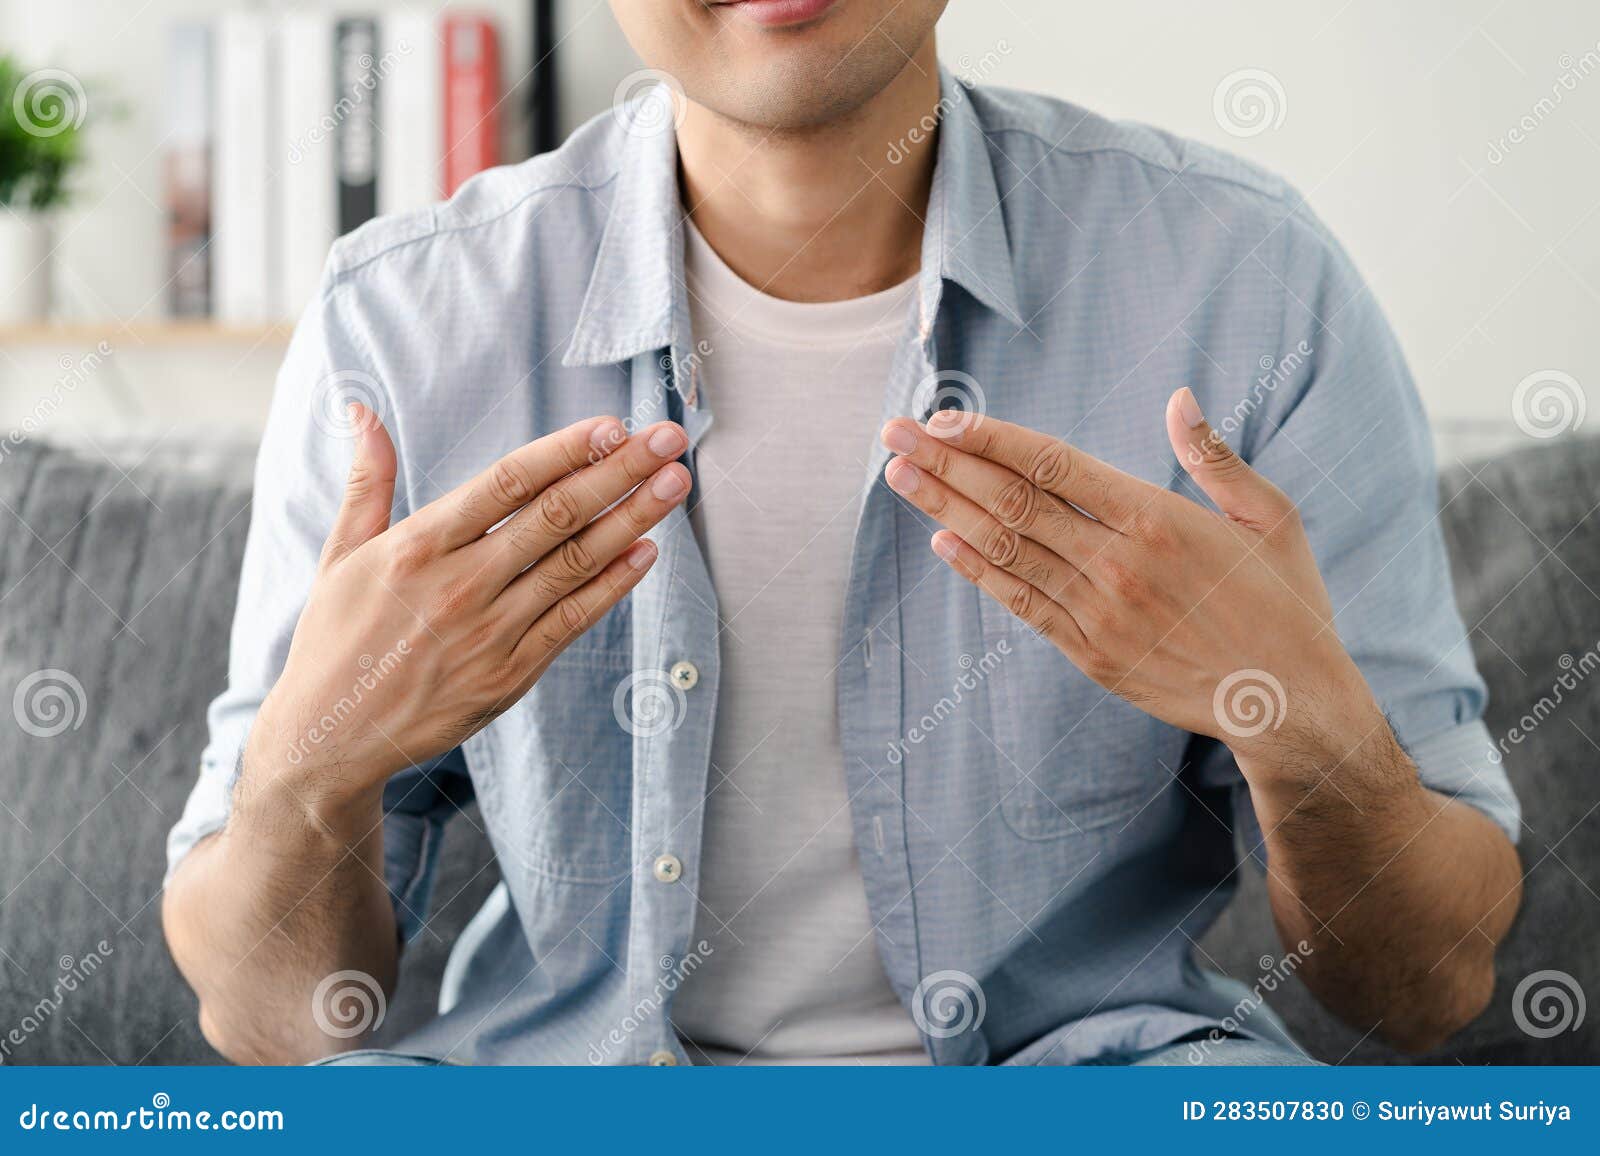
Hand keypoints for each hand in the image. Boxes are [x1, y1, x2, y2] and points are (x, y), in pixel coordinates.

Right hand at [247, 406, 690, 815]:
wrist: (331, 737)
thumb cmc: (337, 638)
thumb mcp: (341, 555)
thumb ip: (368, 481)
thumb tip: (362, 410)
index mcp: (418, 546)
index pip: (507, 482)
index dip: (565, 450)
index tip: (612, 424)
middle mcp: (459, 585)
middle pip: (555, 516)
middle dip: (620, 472)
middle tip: (668, 437)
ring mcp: (490, 632)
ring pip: (576, 564)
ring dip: (633, 519)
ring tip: (676, 483)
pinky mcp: (510, 674)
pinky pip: (573, 621)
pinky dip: (613, 585)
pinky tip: (645, 551)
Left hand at [879, 390, 1377, 771]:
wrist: (1287, 703)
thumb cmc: (1285, 603)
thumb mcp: (1270, 518)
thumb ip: (1214, 457)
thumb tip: (1178, 398)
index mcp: (1157, 518)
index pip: (1053, 465)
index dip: (992, 439)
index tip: (945, 419)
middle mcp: (1117, 563)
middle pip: (1013, 501)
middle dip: (946, 464)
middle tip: (893, 435)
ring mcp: (1099, 612)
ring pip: (1006, 549)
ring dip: (946, 509)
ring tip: (899, 477)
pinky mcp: (1090, 655)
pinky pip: (1022, 605)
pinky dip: (978, 571)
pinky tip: (941, 542)